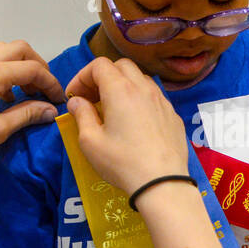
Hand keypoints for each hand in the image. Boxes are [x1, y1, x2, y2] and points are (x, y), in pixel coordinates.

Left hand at [0, 40, 66, 156]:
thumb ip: (26, 115)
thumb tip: (50, 110)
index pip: (33, 69)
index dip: (51, 82)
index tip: (57, 99)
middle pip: (21, 48)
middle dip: (37, 66)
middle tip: (43, 88)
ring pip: (3, 49)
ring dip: (19, 64)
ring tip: (23, 90)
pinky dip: (3, 66)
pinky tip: (2, 91)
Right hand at [66, 58, 188, 194]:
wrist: (162, 182)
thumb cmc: (122, 162)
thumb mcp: (90, 141)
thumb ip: (82, 115)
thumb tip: (77, 101)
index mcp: (120, 90)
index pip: (99, 65)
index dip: (82, 76)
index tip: (75, 96)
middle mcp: (144, 88)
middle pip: (122, 66)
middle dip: (103, 76)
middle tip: (92, 98)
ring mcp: (162, 101)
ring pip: (141, 79)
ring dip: (123, 86)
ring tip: (113, 109)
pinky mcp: (173, 115)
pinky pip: (154, 97)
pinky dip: (140, 100)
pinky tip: (135, 122)